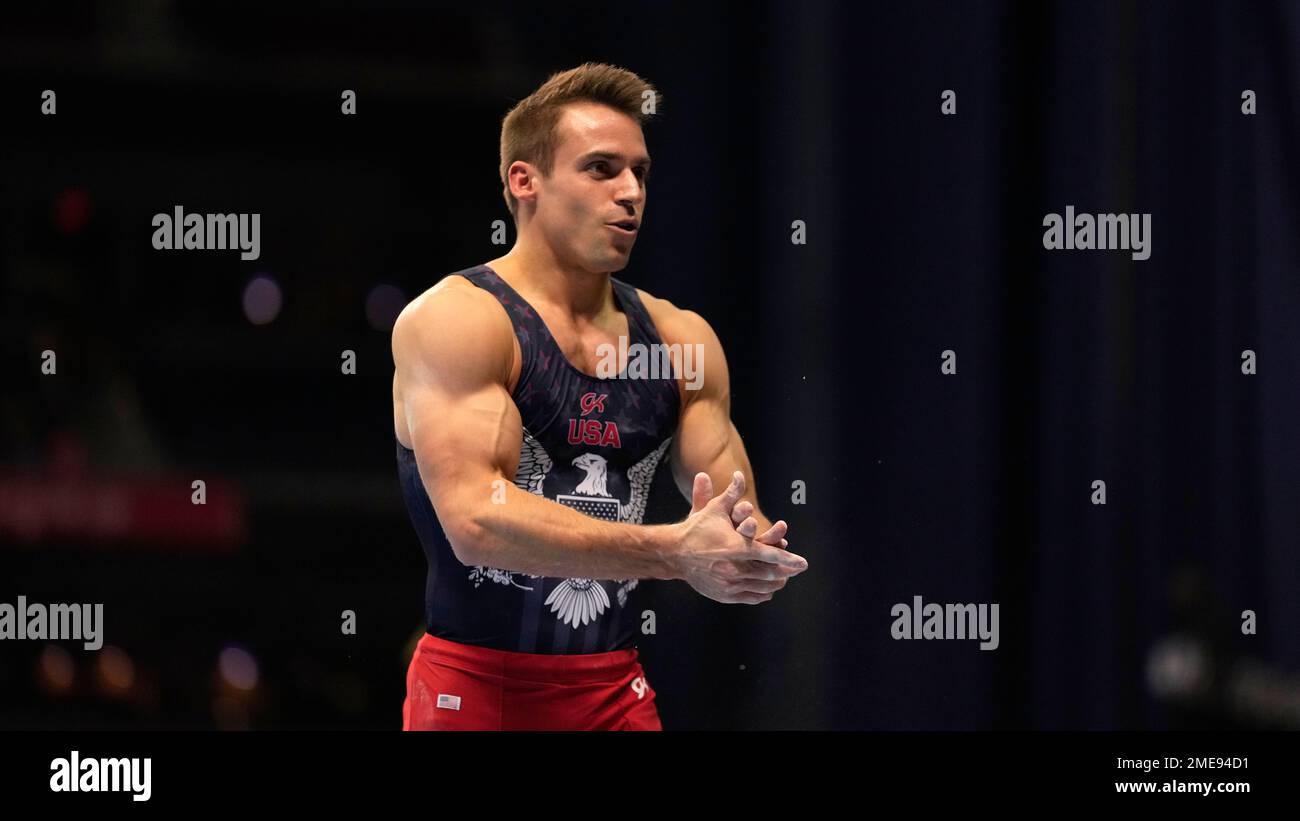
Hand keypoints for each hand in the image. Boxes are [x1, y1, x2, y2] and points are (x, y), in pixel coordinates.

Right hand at [672, 471, 807, 604]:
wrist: (674, 553)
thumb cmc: (696, 528)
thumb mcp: (714, 509)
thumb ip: (731, 492)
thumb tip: (738, 473)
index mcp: (739, 547)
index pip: (771, 555)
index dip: (789, 559)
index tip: (803, 563)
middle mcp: (736, 568)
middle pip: (769, 574)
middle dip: (785, 573)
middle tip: (796, 570)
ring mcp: (730, 584)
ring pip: (761, 588)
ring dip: (775, 584)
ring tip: (783, 579)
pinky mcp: (723, 594)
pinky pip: (749, 597)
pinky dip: (760, 594)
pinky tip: (766, 591)